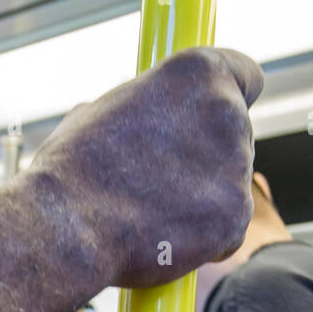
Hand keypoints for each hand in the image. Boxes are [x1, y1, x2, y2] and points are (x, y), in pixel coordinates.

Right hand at [29, 47, 263, 288]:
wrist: (67, 225)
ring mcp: (237, 167)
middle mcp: (228, 112)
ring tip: (152, 211)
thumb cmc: (75, 167)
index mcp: (198, 72)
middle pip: (237, 137)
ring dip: (204, 200)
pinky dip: (205, 239)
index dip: (231, 98)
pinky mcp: (237, 217)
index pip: (245, 76)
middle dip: (208, 158)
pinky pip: (229, 230)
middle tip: (160, 180)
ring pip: (232, 186)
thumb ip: (146, 109)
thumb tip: (146, 121)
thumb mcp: (106, 109)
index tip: (216, 118)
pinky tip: (164, 236)